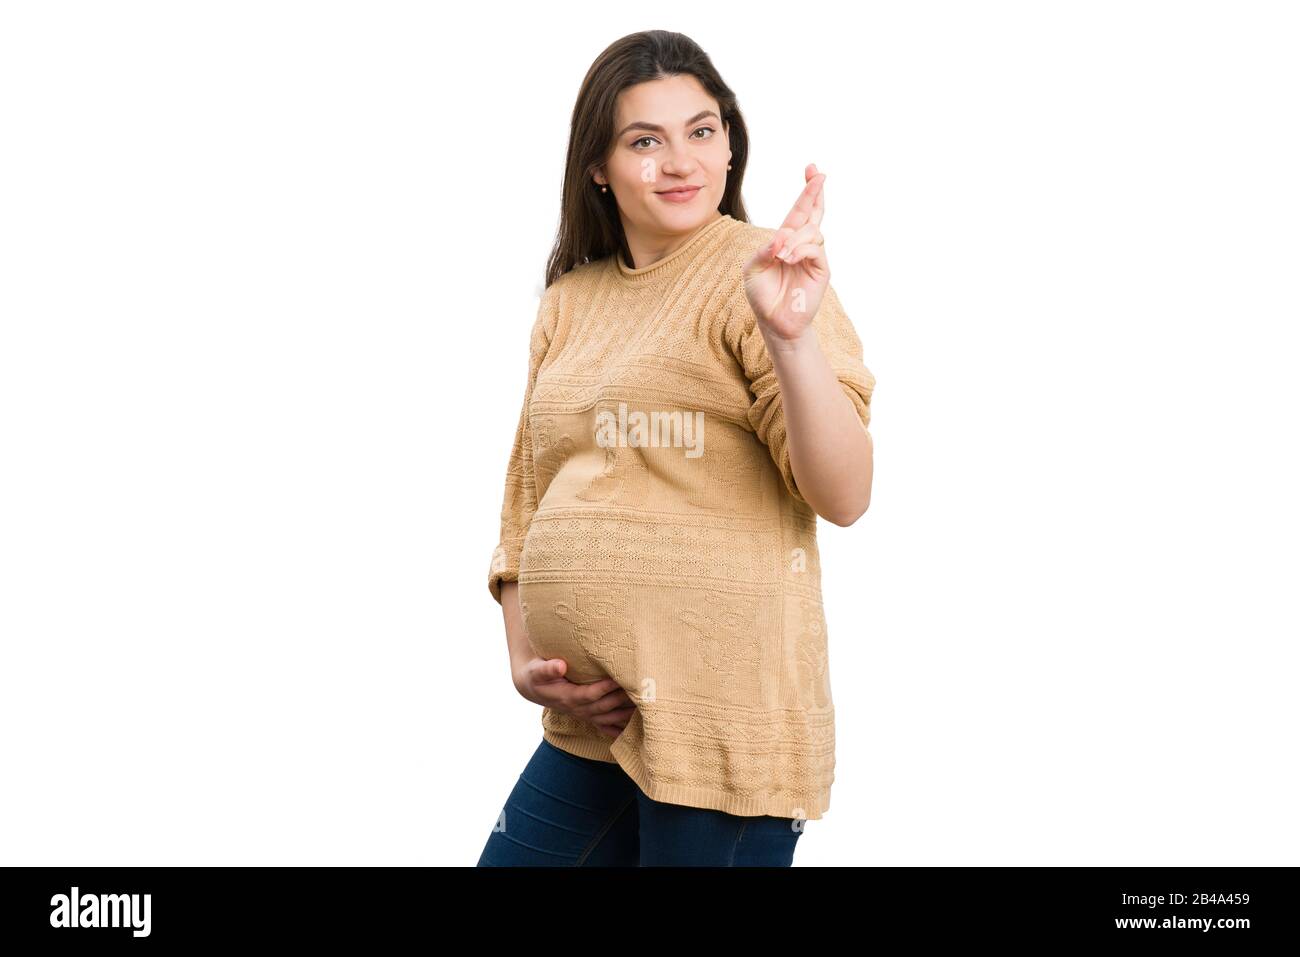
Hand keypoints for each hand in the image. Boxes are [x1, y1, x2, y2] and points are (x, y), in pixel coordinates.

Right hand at [512, 656, 635, 738]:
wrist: (534, 687)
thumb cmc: (536, 675)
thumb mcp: (536, 670)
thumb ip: (548, 669)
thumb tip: (560, 666)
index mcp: (567, 697)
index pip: (589, 694)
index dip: (604, 688)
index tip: (618, 679)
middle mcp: (578, 709)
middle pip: (604, 706)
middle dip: (622, 699)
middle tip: (640, 689)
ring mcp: (584, 714)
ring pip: (609, 717)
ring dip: (626, 714)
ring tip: (646, 707)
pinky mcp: (589, 715)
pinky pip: (606, 726)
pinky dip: (620, 729)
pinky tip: (637, 732)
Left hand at [742, 163, 828, 341]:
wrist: (773, 321)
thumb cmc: (762, 295)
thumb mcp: (752, 269)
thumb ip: (763, 250)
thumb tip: (781, 237)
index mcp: (786, 240)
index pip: (799, 212)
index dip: (807, 192)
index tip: (811, 169)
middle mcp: (802, 245)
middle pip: (813, 213)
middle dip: (814, 193)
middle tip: (819, 175)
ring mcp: (814, 256)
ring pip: (812, 231)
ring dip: (794, 239)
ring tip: (781, 256)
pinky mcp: (821, 269)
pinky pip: (815, 248)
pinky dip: (800, 249)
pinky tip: (788, 258)